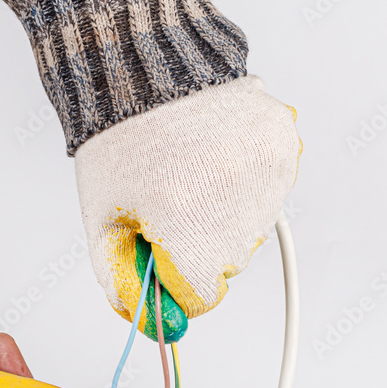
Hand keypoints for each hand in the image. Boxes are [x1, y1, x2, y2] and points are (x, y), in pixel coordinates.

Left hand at [75, 75, 300, 324]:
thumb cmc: (117, 141)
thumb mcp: (103, 221)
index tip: (164, 255)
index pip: (202, 296)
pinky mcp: (282, 146)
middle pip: (228, 262)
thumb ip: (125, 282)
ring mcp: (264, 170)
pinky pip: (269, 189)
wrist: (141, 65)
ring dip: (223, 213)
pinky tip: (214, 155)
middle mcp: (232, 200)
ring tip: (191, 171)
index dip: (177, 279)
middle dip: (199, 245)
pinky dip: (245, 181)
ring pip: (251, 227)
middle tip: (169, 200)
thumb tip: (153, 322)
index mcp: (184, 224)